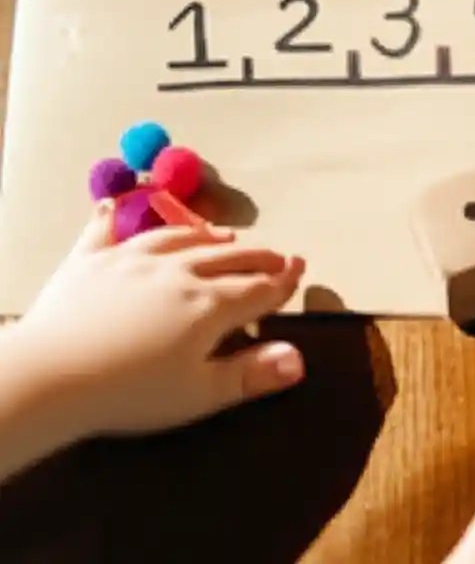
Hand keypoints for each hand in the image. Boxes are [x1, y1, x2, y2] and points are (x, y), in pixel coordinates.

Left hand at [6, 200, 305, 439]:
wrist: (48, 376)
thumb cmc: (129, 394)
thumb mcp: (200, 394)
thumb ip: (251, 375)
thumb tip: (298, 357)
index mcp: (209, 306)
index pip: (258, 289)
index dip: (283, 282)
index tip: (300, 270)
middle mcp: (177, 272)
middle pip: (227, 259)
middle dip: (257, 257)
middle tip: (277, 256)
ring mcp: (130, 260)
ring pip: (179, 239)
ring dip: (207, 237)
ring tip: (226, 236)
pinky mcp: (88, 261)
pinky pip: (106, 230)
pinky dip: (116, 216)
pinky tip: (120, 205)